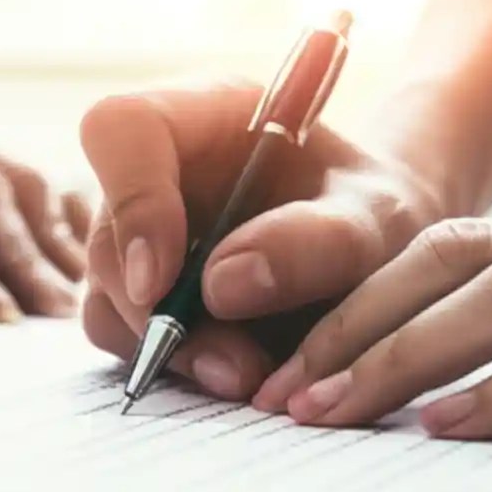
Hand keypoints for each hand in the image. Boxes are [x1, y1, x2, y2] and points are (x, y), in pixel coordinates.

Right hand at [79, 83, 441, 399]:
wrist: (385, 255)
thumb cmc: (380, 216)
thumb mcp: (376, 220)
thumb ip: (316, 240)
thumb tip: (219, 286)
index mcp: (204, 115)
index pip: (121, 129)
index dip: (131, 201)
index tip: (162, 278)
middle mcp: (158, 173)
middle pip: (107, 235)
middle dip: (159, 311)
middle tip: (232, 365)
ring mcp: (141, 235)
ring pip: (107, 298)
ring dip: (167, 349)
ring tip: (247, 375)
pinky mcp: (145, 294)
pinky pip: (124, 337)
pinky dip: (173, 365)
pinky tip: (236, 370)